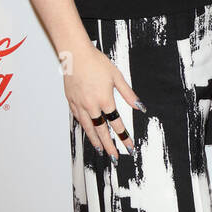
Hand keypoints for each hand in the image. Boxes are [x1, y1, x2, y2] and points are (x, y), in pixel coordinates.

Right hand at [64, 43, 141, 158]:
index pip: (116, 123)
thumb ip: (128, 94)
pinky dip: (84, 128)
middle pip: (101, 130)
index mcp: (104, 100)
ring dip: (95, 140)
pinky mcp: (71, 101)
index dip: (123, 136)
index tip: (129, 146)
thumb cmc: (96, 62)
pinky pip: (78, 119)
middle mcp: (91, 105)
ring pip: (88, 127)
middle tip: (114, 157)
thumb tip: (140, 106)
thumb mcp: (117, 76)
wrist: (75, 55)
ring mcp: (79, 105)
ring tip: (101, 150)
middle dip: (109, 146)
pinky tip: (88, 132)